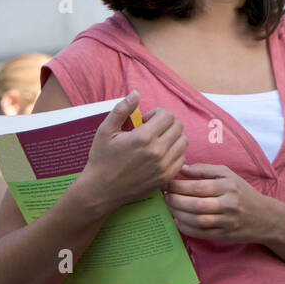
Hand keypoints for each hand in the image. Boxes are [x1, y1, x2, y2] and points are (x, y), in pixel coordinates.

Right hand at [80, 91, 186, 216]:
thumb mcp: (105, 130)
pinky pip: (182, 158)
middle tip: (151, 130)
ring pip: (183, 142)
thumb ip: (122, 109)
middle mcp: (157, 151)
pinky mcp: (166, 177)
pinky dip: (174, 154)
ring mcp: (164, 166)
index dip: (157, 114)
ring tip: (157, 142)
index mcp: (143, 137)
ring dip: (172, 138)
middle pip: (178, 126)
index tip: (145, 121)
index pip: (167, 115)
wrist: (101, 190)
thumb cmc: (101, 158)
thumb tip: (136, 93)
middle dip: (166, 124)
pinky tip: (160, 155)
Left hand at [163, 164, 272, 242]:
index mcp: (228, 186)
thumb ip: (205, 170)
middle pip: (196, 204)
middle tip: (165, 197)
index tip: (166, 183)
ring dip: (179, 215)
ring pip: (197, 220)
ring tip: (170, 208)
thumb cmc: (243, 193)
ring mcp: (227, 221)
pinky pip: (201, 233)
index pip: (198, 186)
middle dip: (175, 201)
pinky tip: (178, 221)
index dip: (178, 186)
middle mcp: (229, 204)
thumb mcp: (229, 175)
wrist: (265, 217)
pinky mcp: (224, 235)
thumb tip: (183, 168)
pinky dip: (186, 228)